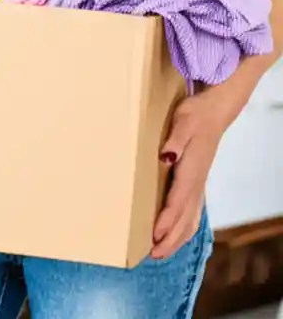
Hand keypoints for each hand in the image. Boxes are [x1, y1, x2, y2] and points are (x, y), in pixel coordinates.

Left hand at [151, 91, 235, 259]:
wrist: (214, 112)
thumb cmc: (194, 116)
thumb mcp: (182, 123)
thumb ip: (175, 140)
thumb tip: (167, 156)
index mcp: (191, 171)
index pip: (177, 202)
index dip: (166, 221)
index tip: (154, 236)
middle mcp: (196, 182)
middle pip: (185, 219)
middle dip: (170, 239)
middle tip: (153, 255)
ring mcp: (198, 185)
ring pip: (190, 219)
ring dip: (176, 238)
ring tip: (159, 253)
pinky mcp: (196, 183)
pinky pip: (192, 212)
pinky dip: (183, 228)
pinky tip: (174, 235)